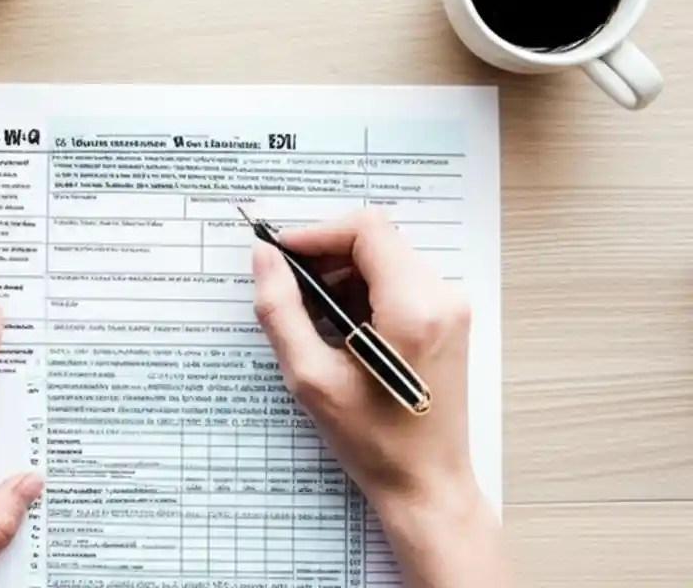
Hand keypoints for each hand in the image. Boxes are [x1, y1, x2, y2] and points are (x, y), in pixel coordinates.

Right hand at [252, 209, 507, 587]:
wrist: (425, 483)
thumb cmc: (373, 441)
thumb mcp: (311, 377)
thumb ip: (281, 310)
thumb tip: (264, 260)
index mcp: (414, 308)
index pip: (366, 230)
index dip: (316, 234)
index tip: (280, 256)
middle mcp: (441, 298)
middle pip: (376, 240)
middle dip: (325, 256)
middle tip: (288, 288)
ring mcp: (449, 309)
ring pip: (386, 258)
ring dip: (342, 275)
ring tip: (310, 315)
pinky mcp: (447, 320)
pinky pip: (399, 281)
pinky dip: (362, 291)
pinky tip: (338, 327)